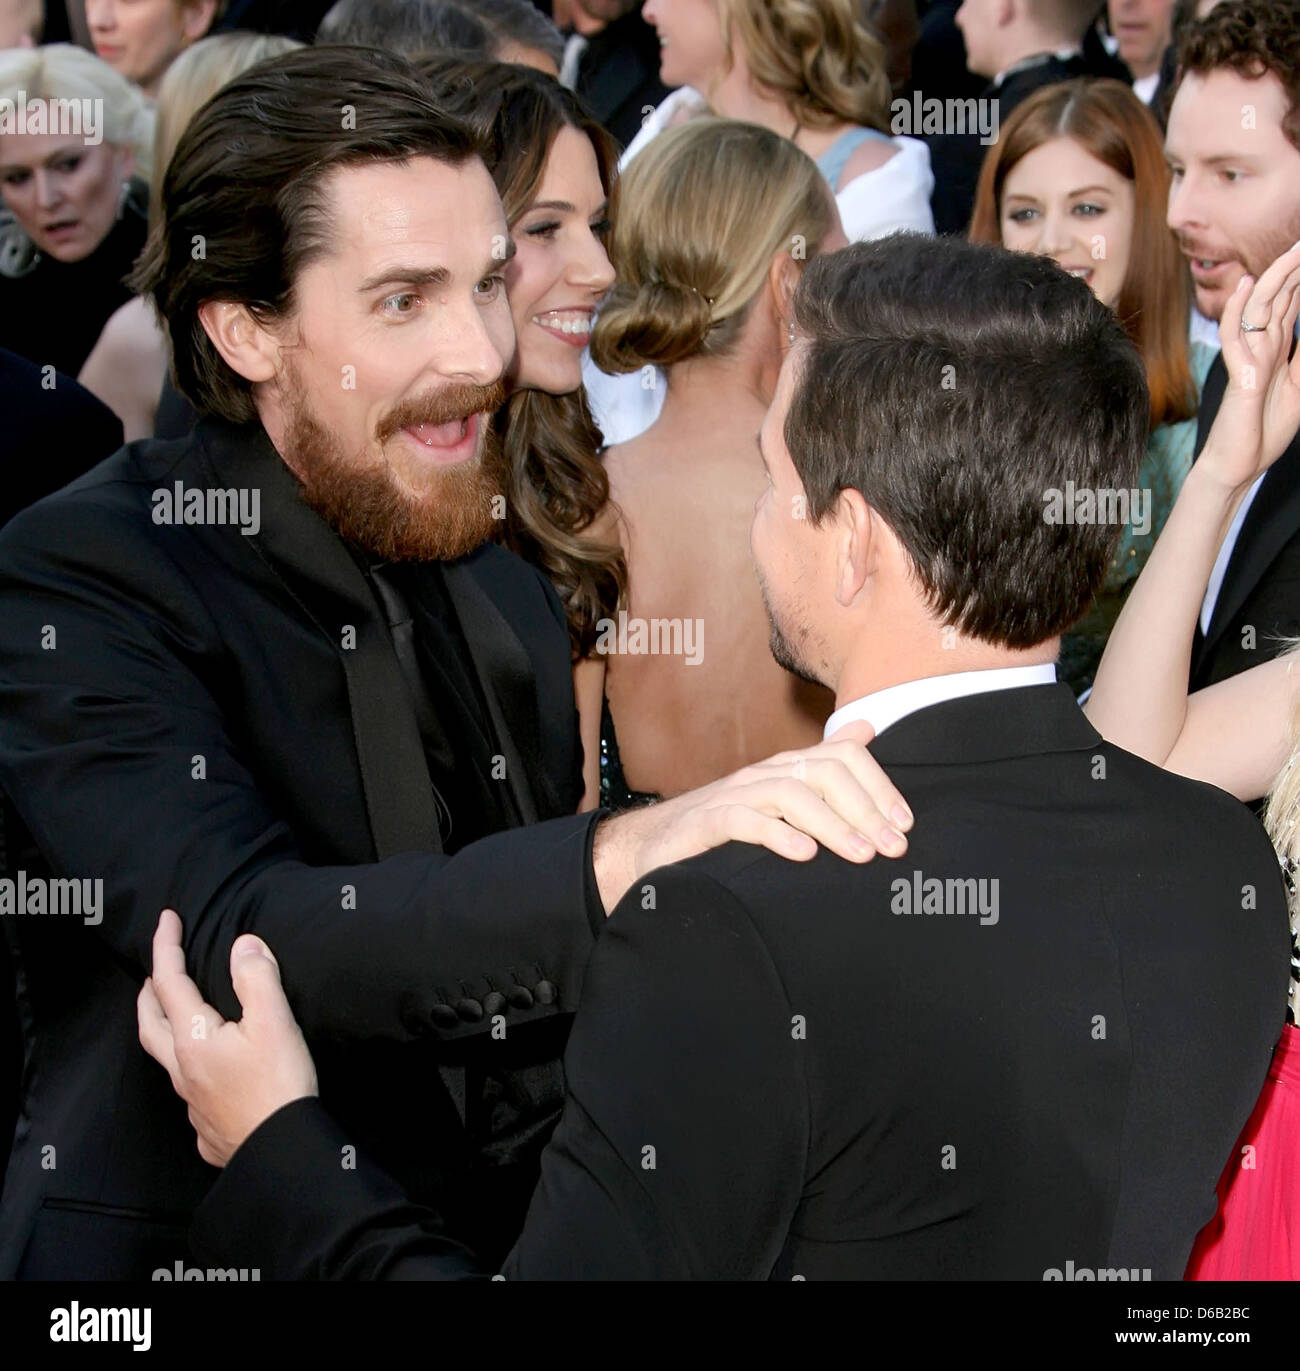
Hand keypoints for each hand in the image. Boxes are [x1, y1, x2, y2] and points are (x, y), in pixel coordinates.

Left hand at [137, 909, 317, 1167]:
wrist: (280, 1152)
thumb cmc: (278, 1086)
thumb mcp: (274, 1023)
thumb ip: (257, 978)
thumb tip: (243, 944)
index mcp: (194, 1038)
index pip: (170, 982)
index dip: (166, 947)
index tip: (167, 919)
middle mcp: (183, 1069)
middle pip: (151, 1023)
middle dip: (149, 991)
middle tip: (156, 970)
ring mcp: (192, 1101)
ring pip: (166, 1057)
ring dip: (164, 1026)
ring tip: (176, 1013)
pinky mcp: (207, 1125)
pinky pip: (189, 1089)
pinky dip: (190, 1067)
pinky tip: (209, 1070)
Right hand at [592, 720, 912, 911]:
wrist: (655, 846)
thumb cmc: (726, 828)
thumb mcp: (780, 798)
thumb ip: (823, 767)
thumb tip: (866, 730)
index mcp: (785, 768)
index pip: (842, 756)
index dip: (879, 786)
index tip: (904, 825)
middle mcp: (763, 774)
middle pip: (822, 771)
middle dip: (864, 808)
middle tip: (892, 847)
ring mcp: (733, 795)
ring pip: (789, 794)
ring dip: (832, 824)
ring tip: (861, 855)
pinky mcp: (705, 823)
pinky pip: (743, 820)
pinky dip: (776, 835)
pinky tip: (803, 855)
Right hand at [1201, 241, 1299, 489]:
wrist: (1239, 465)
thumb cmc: (1264, 430)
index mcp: (1279, 349)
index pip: (1292, 304)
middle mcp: (1263, 347)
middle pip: (1279, 298)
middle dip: (1295, 269)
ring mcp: (1249, 358)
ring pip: (1259, 309)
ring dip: (1276, 279)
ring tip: (1294, 252)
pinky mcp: (1239, 374)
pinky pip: (1234, 337)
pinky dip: (1236, 310)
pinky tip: (1244, 287)